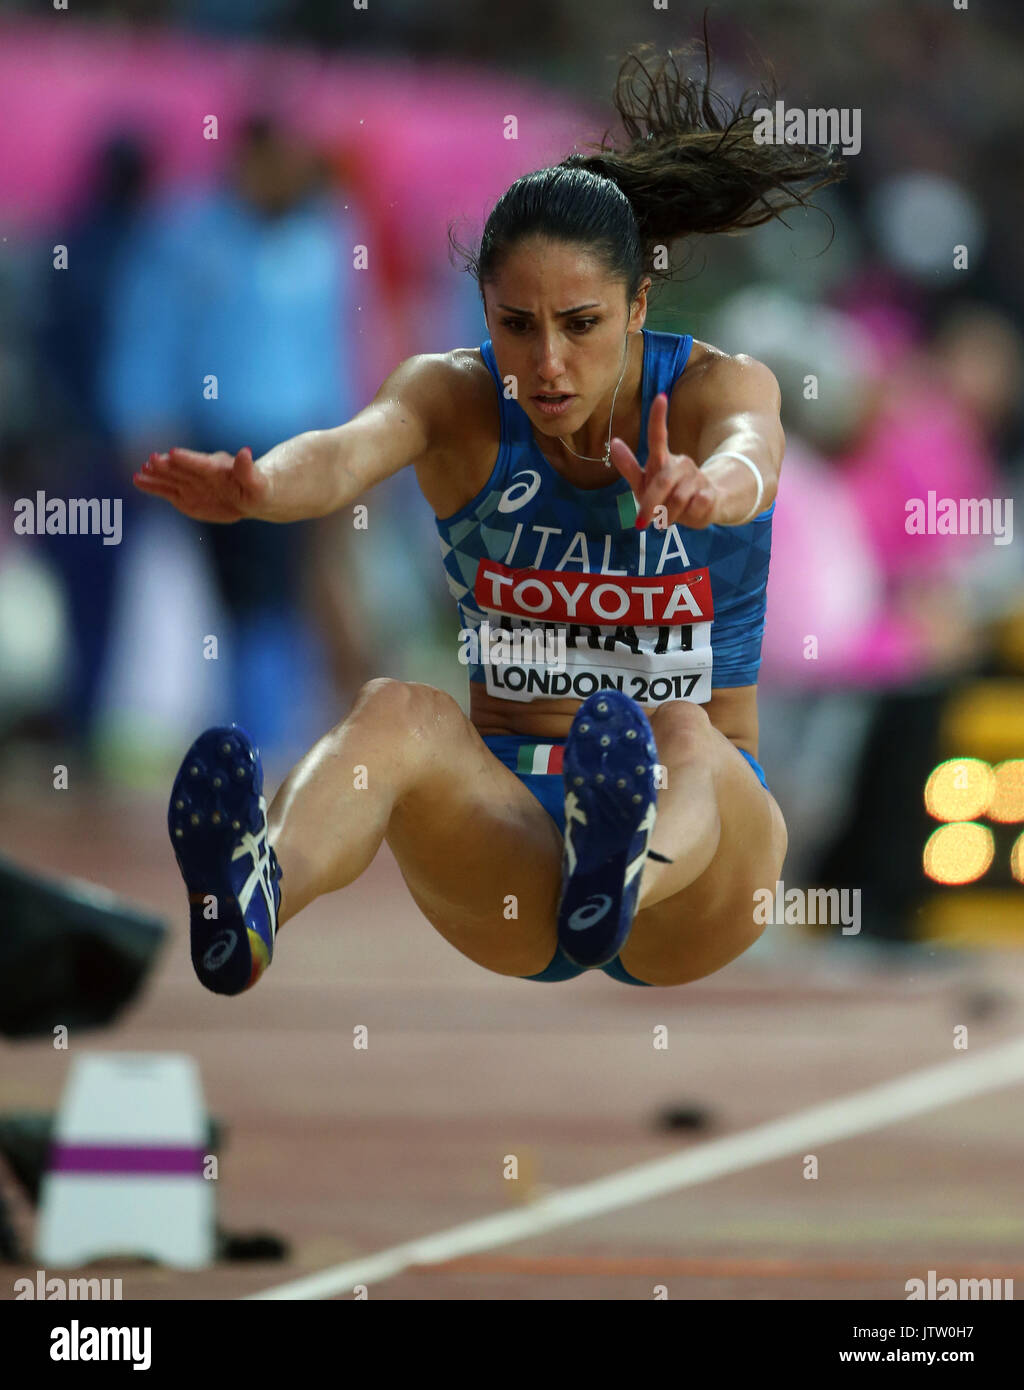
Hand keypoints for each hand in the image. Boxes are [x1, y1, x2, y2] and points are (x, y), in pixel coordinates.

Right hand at [131, 446, 267, 522]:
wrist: (248, 497)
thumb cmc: (256, 489)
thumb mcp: (257, 484)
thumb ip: (248, 470)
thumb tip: (246, 452)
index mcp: (218, 469)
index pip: (201, 463)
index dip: (189, 459)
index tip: (173, 453)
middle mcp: (200, 473)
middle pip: (182, 469)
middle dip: (167, 465)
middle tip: (152, 459)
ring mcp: (190, 483)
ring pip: (170, 478)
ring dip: (156, 475)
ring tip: (140, 472)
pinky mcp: (183, 495)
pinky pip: (165, 490)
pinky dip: (152, 486)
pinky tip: (137, 479)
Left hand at [608, 391, 717, 529]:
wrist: (703, 509)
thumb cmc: (666, 495)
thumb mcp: (644, 484)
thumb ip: (629, 467)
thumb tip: (614, 442)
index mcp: (662, 460)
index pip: (659, 436)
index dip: (659, 418)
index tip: (661, 397)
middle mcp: (681, 464)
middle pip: (662, 482)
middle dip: (650, 505)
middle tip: (642, 523)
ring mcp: (698, 477)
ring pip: (678, 499)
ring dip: (668, 515)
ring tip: (665, 520)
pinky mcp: (710, 493)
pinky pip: (694, 507)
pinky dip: (686, 517)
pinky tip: (688, 514)